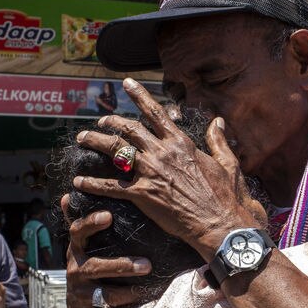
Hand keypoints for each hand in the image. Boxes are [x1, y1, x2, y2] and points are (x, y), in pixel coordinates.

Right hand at [61, 193, 150, 307]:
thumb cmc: (95, 275)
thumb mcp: (90, 251)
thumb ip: (88, 228)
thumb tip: (67, 195)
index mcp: (79, 245)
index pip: (79, 226)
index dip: (91, 219)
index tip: (109, 214)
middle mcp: (75, 260)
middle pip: (81, 239)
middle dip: (97, 227)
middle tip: (117, 223)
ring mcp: (78, 280)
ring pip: (97, 267)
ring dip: (123, 265)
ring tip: (146, 266)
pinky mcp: (86, 300)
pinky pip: (107, 295)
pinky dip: (127, 293)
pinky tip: (144, 290)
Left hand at [73, 78, 258, 257]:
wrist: (220, 223)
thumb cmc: (227, 196)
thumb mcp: (227, 162)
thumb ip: (218, 140)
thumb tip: (217, 121)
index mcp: (181, 143)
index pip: (156, 113)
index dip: (139, 96)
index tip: (126, 84)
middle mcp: (162, 153)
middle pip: (129, 129)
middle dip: (111, 121)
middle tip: (100, 120)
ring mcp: (150, 173)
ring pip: (115, 150)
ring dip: (96, 142)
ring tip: (82, 139)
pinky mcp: (142, 195)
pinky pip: (110, 186)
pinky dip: (93, 183)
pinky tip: (80, 181)